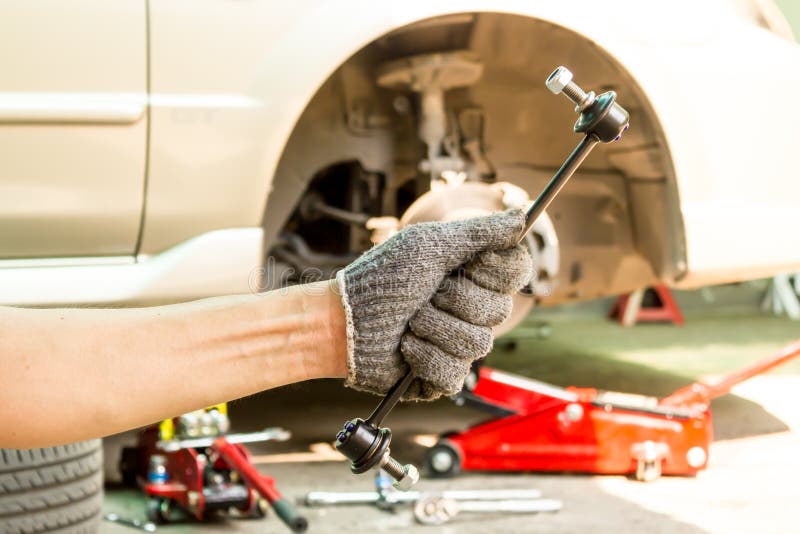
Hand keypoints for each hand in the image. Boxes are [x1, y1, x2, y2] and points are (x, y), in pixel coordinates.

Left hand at [336, 209, 531, 399]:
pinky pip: (455, 372)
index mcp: (473, 275)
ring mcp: (458, 343)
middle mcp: (472, 309)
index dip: (496, 271)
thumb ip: (478, 232)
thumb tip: (522, 216)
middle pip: (500, 310)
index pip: (517, 271)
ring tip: (410, 321)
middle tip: (425, 294)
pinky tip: (406, 347)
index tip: (468, 265)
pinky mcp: (443, 375)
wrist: (345, 321)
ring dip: (434, 328)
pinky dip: (424, 357)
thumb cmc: (381, 278)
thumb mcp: (429, 245)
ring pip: (477, 343)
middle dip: (454, 300)